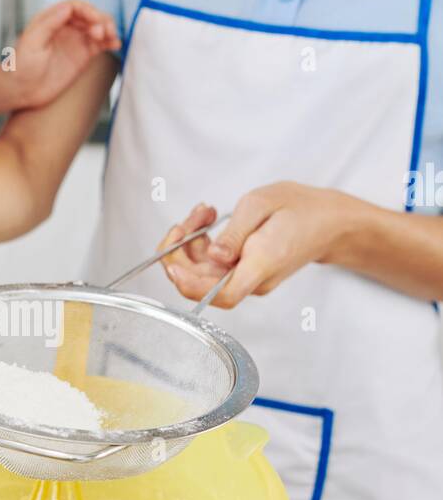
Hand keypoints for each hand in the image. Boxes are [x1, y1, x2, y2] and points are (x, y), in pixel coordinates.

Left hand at [13, 0, 119, 108]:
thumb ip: (49, 23)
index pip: (75, 6)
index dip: (88, 10)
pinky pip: (100, 44)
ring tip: (112, 38)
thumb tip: (68, 8)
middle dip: (100, 20)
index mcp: (51, 19)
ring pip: (98, 28)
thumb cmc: (21, 65)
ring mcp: (75, 41)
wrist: (22, 90)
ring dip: (108, 29)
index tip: (95, 20)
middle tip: (103, 33)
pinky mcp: (83, 56)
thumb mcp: (32, 42)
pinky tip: (116, 44)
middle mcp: (66, 27)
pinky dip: (110, 42)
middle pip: (90, 15)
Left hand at [158, 184, 347, 308]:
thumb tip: (212, 254)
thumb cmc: (300, 208)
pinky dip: (202, 244)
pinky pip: (213, 266)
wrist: (328, 221)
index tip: (172, 265)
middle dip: (182, 253)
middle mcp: (253, 279)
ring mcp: (248, 278)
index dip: (190, 285)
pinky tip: (208, 221)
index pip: (222, 294)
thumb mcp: (261, 205)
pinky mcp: (244, 272)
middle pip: (203, 284)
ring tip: (203, 212)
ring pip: (204, 272)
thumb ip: (234, 232)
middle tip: (183, 222)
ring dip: (191, 243)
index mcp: (261, 265)